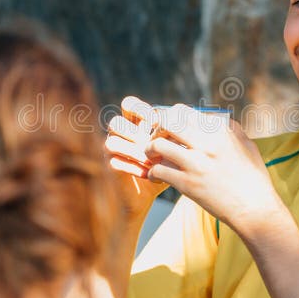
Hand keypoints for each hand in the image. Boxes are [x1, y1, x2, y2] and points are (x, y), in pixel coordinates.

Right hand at [105, 96, 168, 217]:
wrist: (150, 193)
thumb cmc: (165, 165)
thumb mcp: (173, 148)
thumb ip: (177, 135)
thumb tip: (187, 125)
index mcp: (133, 123)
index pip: (128, 105)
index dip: (139, 108)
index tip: (155, 121)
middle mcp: (119, 134)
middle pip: (114, 122)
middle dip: (133, 132)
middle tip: (149, 143)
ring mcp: (112, 151)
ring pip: (111, 142)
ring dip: (133, 151)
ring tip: (150, 161)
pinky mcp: (111, 168)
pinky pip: (114, 162)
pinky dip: (133, 168)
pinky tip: (148, 173)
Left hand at [144, 104, 283, 234]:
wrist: (255, 209)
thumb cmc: (253, 179)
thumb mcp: (248, 146)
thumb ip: (231, 129)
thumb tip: (213, 119)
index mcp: (220, 131)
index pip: (184, 111)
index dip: (170, 117)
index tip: (168, 128)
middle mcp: (207, 143)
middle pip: (168, 121)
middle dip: (157, 129)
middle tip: (157, 139)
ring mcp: (196, 164)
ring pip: (158, 144)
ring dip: (150, 149)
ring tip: (153, 157)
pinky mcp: (188, 184)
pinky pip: (158, 170)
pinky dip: (153, 172)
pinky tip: (157, 176)